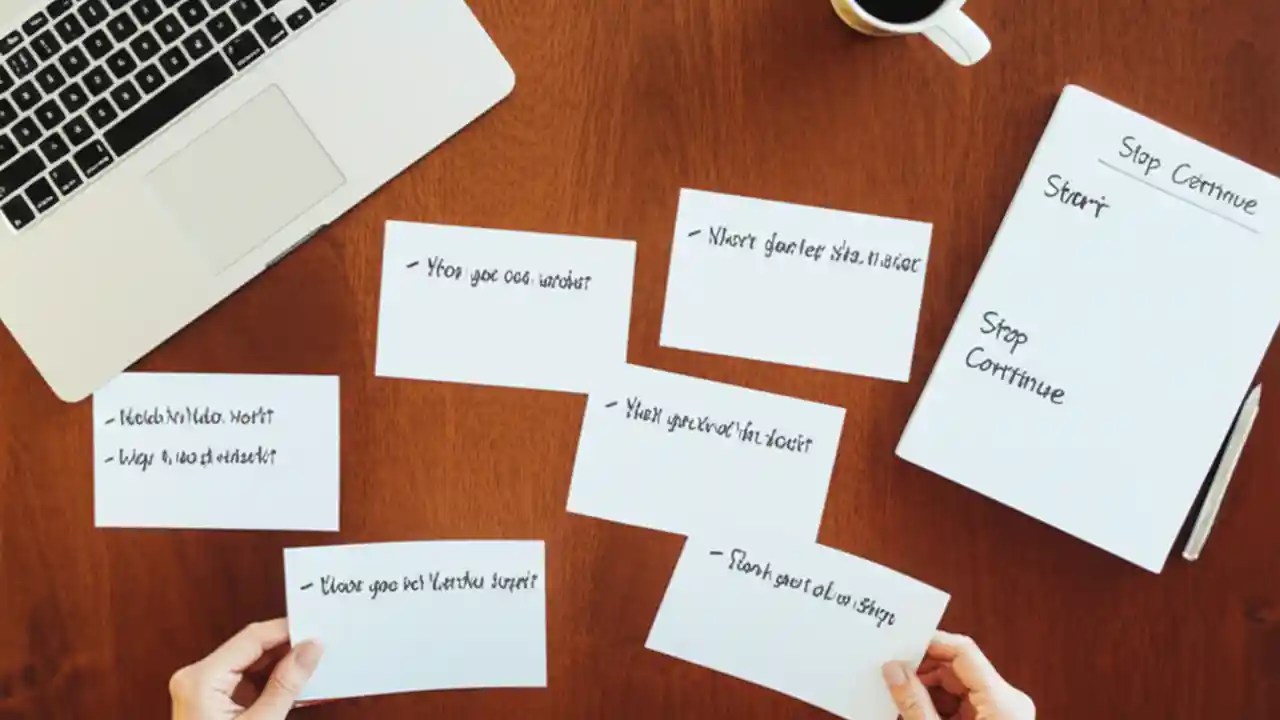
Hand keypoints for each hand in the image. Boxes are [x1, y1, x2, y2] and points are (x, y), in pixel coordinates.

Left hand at [170, 619, 322, 719]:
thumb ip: (286, 685)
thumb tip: (310, 649)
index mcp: (201, 679)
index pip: (252, 638)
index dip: (288, 631)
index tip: (318, 630)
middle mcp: (198, 678)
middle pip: (252, 648)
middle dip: (288, 648)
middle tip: (322, 647)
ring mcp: (204, 689)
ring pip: (252, 664)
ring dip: (283, 666)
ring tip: (315, 668)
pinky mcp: (213, 702)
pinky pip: (248, 681)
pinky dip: (272, 683)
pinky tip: (297, 687)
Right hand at [882, 631, 1033, 719]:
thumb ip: (914, 703)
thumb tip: (894, 670)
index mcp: (1004, 701)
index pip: (963, 651)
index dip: (930, 642)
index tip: (900, 643)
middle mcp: (1007, 701)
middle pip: (956, 668)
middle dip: (921, 672)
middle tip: (890, 673)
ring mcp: (1001, 712)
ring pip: (954, 686)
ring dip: (925, 690)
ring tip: (898, 698)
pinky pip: (959, 703)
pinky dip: (935, 706)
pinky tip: (914, 711)